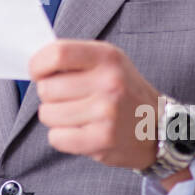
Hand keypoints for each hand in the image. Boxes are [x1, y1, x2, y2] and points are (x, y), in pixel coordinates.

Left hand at [30, 40, 183, 183]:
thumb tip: (34, 65)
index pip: (57, 54)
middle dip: (49, 95)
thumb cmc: (124, 92)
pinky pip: (56, 138)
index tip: (38, 73)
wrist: (160, 129)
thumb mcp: (108, 63)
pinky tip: (80, 131)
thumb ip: (74, 58)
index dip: (38, 65)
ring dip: (55, 118)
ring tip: (76, 116)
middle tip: (67, 99)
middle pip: (47, 88)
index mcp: (107, 57)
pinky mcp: (102, 139)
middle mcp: (108, 82)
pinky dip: (62, 137)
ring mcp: (106, 112)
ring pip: (48, 114)